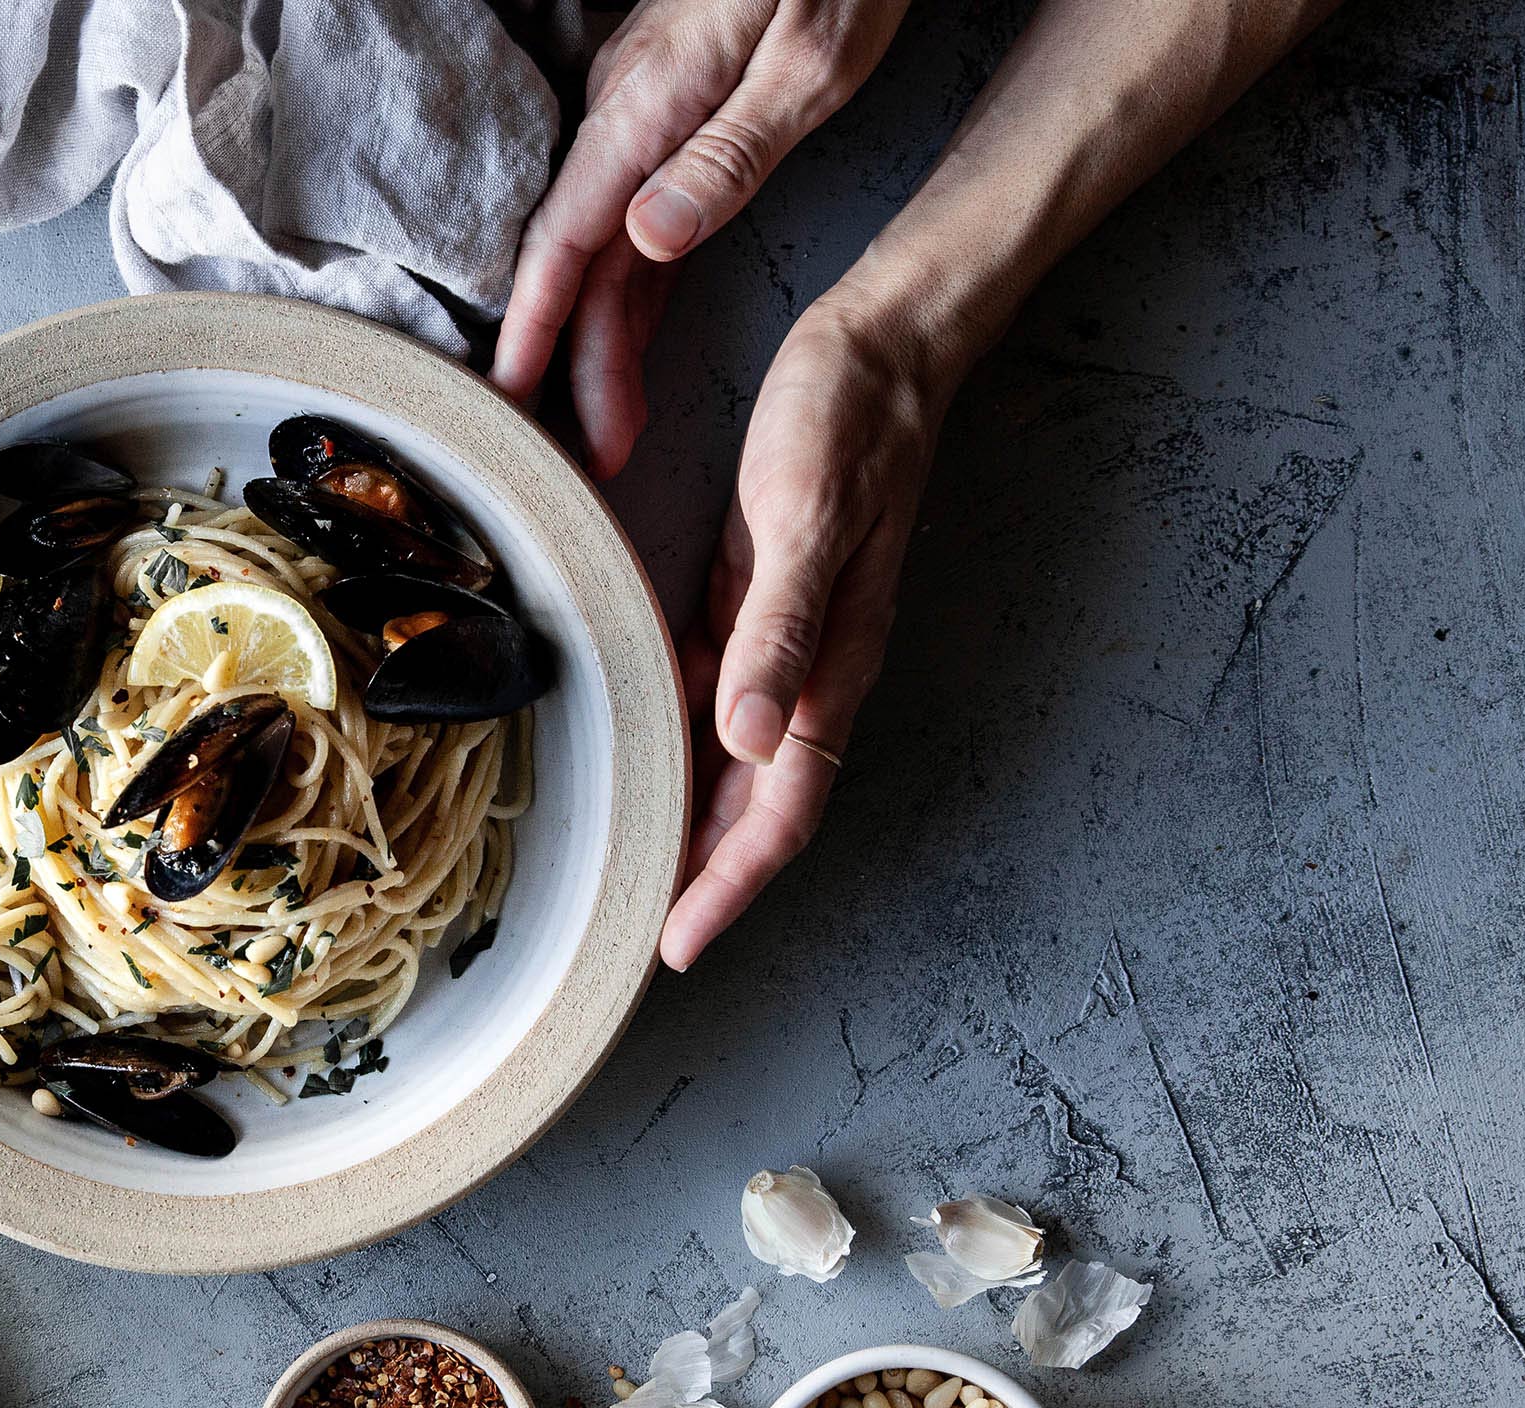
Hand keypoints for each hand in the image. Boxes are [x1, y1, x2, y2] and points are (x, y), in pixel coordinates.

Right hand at [491, 0, 911, 477]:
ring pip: (605, 244)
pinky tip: (632, 343)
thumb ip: (729, 153)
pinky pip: (630, 215)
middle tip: (595, 456)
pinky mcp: (667, 108)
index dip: (538, 329)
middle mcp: (627, 108)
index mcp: (649, 102)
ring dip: (606, 337)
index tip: (514, 404)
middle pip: (584, 257)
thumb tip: (647, 240)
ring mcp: (642, 108)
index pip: (569, 237)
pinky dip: (630, 288)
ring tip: (616, 428)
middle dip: (580, 363)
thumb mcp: (810, 58)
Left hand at [660, 294, 952, 969]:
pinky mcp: (761, 599)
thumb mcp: (804, 521)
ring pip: (740, 761)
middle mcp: (810, 669)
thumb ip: (778, 633)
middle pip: (760, 805)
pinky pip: (721, 699)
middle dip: (709, 877)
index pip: (780, 810)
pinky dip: (687, 742)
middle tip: (646, 934)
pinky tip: (646, 755)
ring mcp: (787, 638)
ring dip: (697, 819)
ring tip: (640, 872)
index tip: (678, 944)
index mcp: (827, 666)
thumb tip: (747, 741)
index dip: (729, 883)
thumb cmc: (847, 422)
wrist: (884, 346)